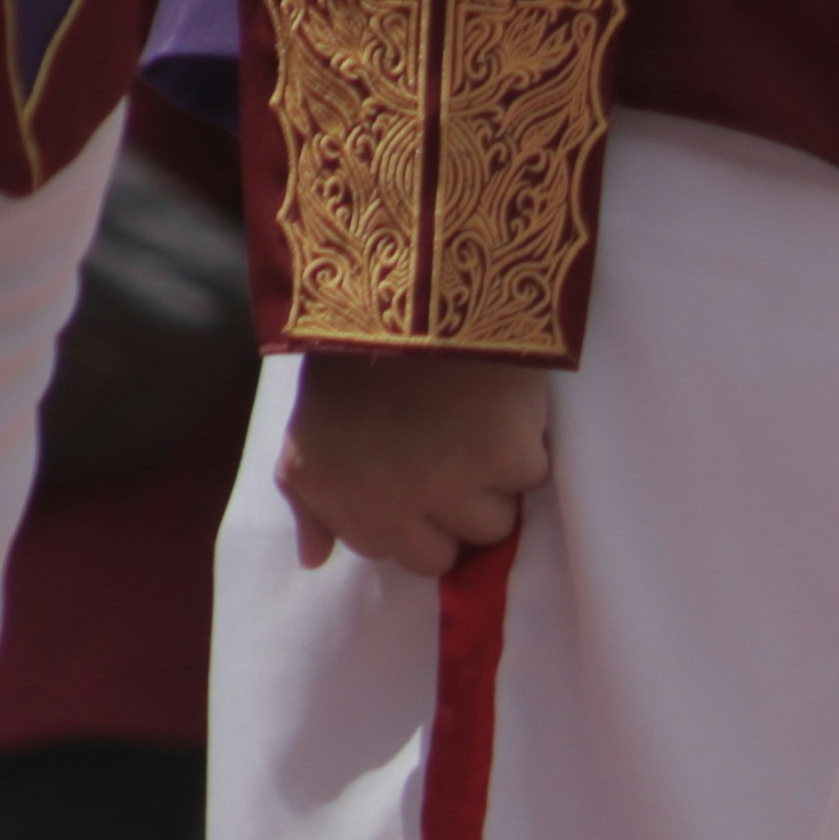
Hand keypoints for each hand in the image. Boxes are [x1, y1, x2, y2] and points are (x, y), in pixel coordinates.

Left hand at [278, 351, 553, 573]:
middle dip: (448, 513)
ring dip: (491, 483)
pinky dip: (524, 444)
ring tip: (474, 424)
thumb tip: (313, 558)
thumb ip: (308, 496)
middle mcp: (385, 496)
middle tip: (450, 454)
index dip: (405, 515)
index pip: (385, 551)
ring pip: (492, 525)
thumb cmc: (358, 352)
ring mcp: (448, 482)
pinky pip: (530, 478)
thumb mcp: (308, 427)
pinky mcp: (504, 459)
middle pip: (440, 557)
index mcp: (333, 488)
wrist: (414, 281)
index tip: (412, 471)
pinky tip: (499, 404)